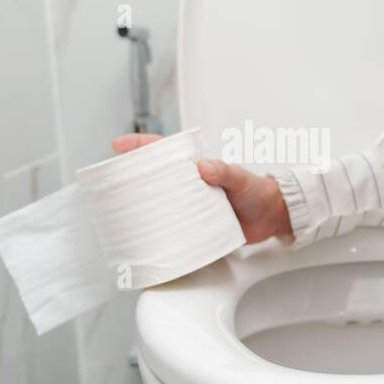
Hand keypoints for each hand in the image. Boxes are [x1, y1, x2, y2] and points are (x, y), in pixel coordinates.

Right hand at [110, 133, 292, 244]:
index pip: (164, 150)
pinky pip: (173, 227)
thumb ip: (225, 171)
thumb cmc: (257, 192)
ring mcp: (190, 205)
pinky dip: (159, 232)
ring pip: (160, 202)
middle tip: (112, 184)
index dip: (140, 146)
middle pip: (154, 177)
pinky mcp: (195, 226)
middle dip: (131, 177)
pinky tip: (147, 238)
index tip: (118, 146)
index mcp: (196, 167)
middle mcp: (189, 184)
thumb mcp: (241, 178)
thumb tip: (205, 167)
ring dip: (142, 206)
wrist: (271, 218)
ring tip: (121, 212)